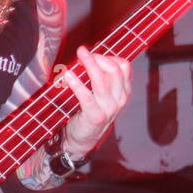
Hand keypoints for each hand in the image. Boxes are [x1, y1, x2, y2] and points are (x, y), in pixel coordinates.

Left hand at [60, 46, 131, 160]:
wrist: (82, 140)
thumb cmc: (90, 113)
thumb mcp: (102, 96)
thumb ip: (102, 79)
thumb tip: (90, 56)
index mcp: (123, 92)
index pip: (124, 66)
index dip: (108, 56)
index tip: (94, 54)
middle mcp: (120, 99)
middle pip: (115, 70)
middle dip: (98, 57)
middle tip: (82, 52)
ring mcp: (109, 108)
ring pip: (101, 80)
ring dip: (89, 64)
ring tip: (79, 54)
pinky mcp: (95, 116)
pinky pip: (86, 96)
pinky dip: (76, 83)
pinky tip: (68, 75)